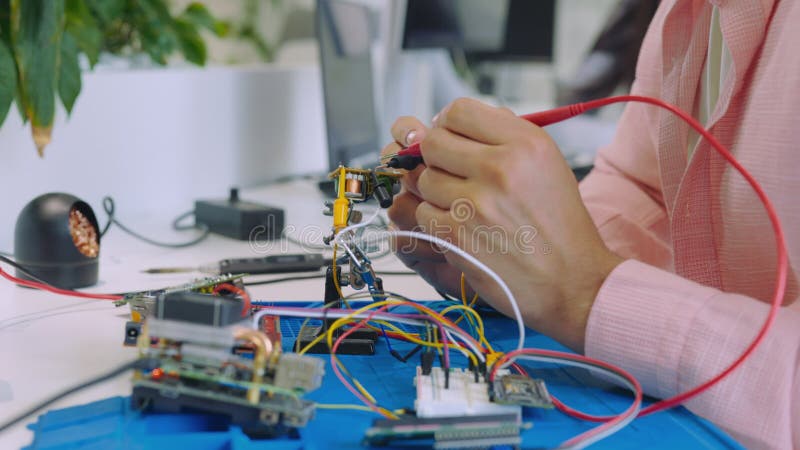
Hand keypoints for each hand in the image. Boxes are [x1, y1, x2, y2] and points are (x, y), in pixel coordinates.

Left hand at [392, 99, 622, 351]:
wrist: (572, 282)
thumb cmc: (559, 226)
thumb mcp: (548, 165)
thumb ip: (504, 136)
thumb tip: (450, 120)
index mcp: (525, 143)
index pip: (459, 111)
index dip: (447, 123)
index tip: (451, 138)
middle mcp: (500, 166)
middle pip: (433, 142)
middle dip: (435, 156)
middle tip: (451, 172)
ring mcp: (475, 202)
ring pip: (424, 179)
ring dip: (436, 192)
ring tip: (463, 205)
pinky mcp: (457, 234)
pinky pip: (423, 213)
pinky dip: (436, 220)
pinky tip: (461, 228)